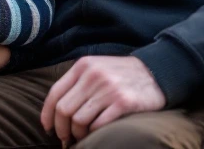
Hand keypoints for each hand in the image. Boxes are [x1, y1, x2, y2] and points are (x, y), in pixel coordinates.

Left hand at [40, 55, 165, 143]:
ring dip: (77, 134)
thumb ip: (77, 82)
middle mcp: (93, 75)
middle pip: (64, 109)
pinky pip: (98, 125)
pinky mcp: (123, 102)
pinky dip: (93, 134)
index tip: (48, 127)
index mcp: (83, 66)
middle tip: (65, 138)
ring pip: (79, 120)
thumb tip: (56, 109)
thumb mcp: (96, 68)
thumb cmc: (121, 74)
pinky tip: (95, 134)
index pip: (55, 92)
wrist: (156, 72)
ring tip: (81, 137)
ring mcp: (108, 89)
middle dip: (61, 129)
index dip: (47, 113)